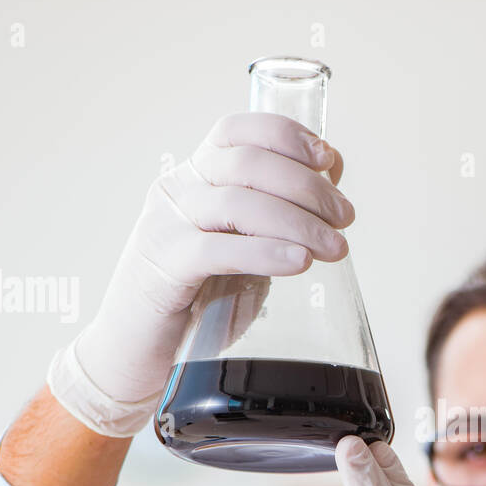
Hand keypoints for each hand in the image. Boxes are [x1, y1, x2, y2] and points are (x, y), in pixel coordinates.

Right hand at [48, 111, 354, 436]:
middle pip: (246, 163)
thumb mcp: (244, 248)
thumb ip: (275, 218)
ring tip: (335, 247)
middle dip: (307, 186)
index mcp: (195, 177)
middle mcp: (177, 190)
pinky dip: (265, 253)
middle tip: (344, 217)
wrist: (141, 354)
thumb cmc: (200, 301)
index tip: (328, 159)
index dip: (286, 135)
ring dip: (298, 222)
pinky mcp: (163, 268)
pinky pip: (218, 250)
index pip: (236, 131)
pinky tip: (300, 263)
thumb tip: (330, 185)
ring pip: (237, 203)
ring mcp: (165, 226)